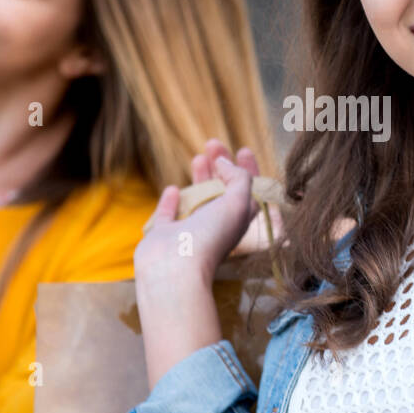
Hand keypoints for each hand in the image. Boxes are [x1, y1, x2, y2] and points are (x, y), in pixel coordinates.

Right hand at [135, 138, 262, 288]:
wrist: (175, 268)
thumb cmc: (211, 237)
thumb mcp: (238, 202)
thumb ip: (239, 178)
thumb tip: (225, 162)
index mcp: (238, 222)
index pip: (249, 192)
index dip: (249, 170)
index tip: (243, 150)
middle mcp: (215, 226)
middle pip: (222, 191)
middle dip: (221, 166)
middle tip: (213, 144)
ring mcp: (189, 231)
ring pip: (197, 200)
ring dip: (200, 178)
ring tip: (198, 157)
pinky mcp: (164, 235)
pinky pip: (168, 214)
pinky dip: (171, 201)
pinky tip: (173, 189)